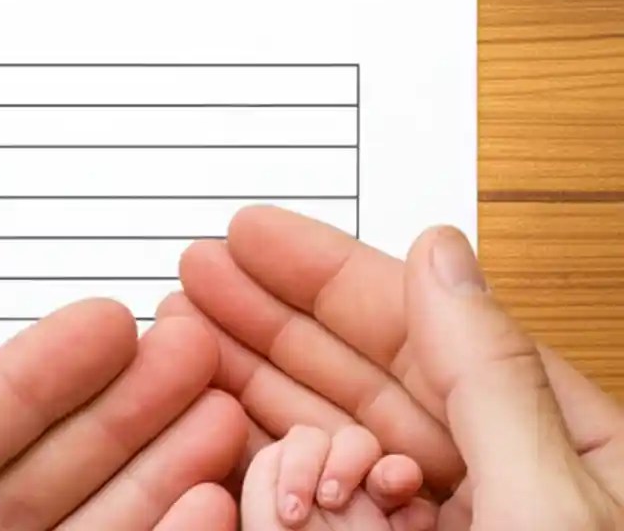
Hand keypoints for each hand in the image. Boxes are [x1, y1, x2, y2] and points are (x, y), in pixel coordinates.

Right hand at [167, 206, 623, 529]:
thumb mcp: (554, 509)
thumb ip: (490, 380)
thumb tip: (441, 254)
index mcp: (552, 449)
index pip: (425, 329)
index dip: (329, 275)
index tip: (255, 236)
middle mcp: (483, 486)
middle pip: (357, 374)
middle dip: (270, 319)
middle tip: (196, 277)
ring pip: (320, 439)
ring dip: (249, 386)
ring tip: (184, 339)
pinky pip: (304, 513)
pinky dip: (259, 477)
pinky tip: (217, 436)